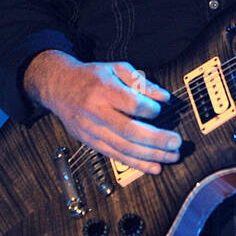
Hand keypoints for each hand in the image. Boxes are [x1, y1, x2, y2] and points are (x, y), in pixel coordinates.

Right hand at [24, 52, 180, 174]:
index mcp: (103, 90)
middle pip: (130, 131)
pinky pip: (116, 156)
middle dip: (156, 140)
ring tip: (171, 156)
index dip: (150, 109)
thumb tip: (163, 97)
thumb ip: (141, 82)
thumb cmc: (90, 77)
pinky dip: (136, 164)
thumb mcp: (116, 69)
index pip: (132, 104)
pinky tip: (153, 166)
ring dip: (151, 155)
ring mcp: (92, 130)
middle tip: (176, 142)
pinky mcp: (91, 142)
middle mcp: (96, 112)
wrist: (59, 86)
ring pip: (124, 148)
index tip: (160, 109)